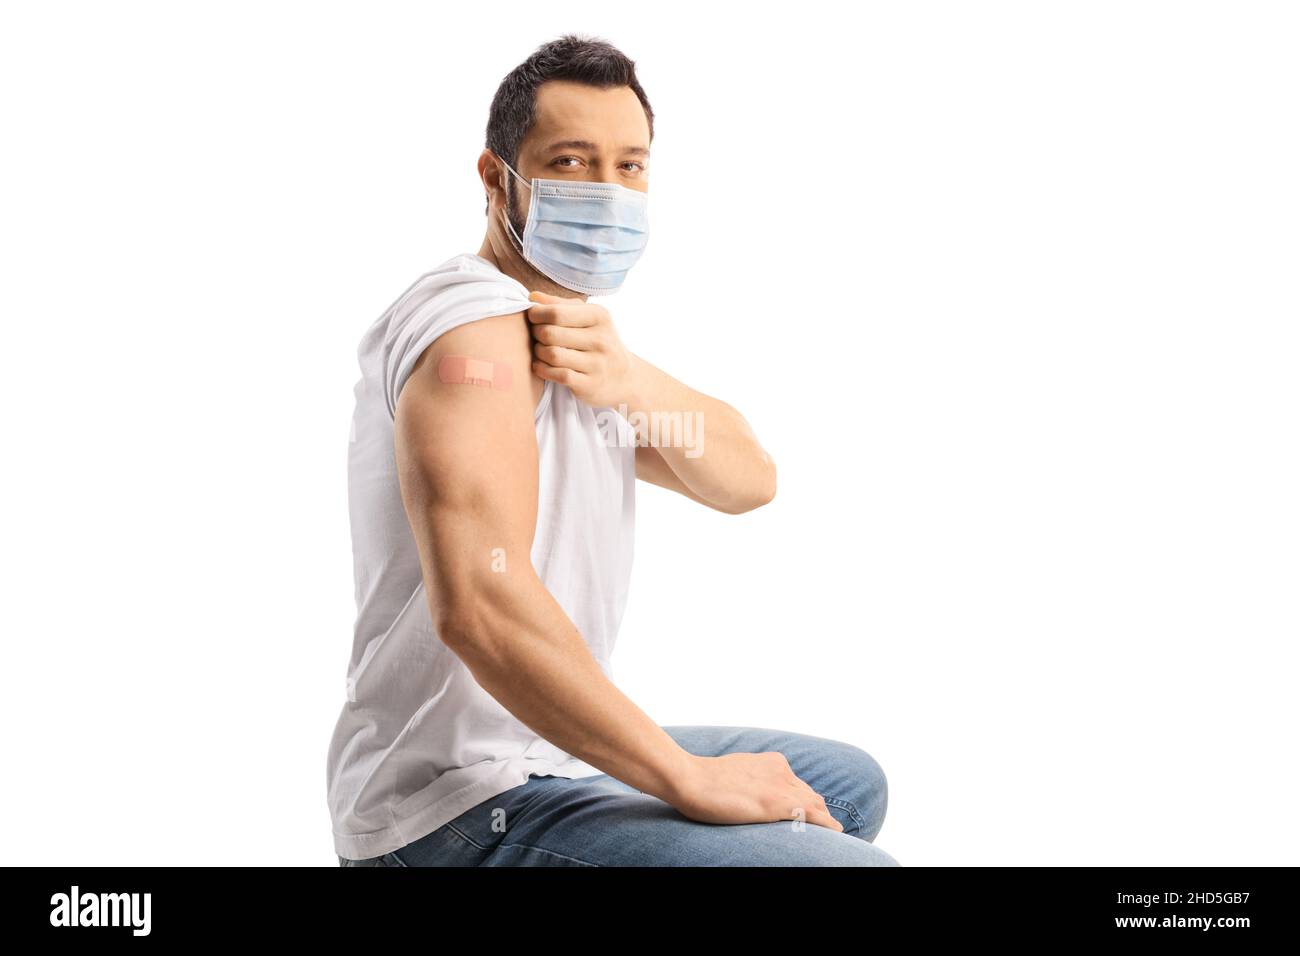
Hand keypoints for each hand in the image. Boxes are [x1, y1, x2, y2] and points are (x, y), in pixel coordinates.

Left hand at [525, 290, 640, 407]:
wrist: (624, 377)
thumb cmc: (598, 341)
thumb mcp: (588, 317)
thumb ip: (560, 304)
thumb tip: (533, 296)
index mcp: (599, 316)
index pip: (556, 312)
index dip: (536, 314)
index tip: (534, 318)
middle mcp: (600, 339)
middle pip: (550, 333)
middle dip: (536, 334)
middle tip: (536, 336)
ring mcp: (597, 363)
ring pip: (552, 355)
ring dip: (538, 353)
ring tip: (540, 350)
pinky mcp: (590, 384)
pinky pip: (557, 375)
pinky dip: (542, 370)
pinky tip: (541, 366)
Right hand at [668, 751, 844, 831]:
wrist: (691, 778)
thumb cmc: (704, 778)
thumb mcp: (736, 773)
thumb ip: (752, 780)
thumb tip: (754, 796)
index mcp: (772, 762)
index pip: (797, 784)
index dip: (806, 800)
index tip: (810, 812)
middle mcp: (782, 771)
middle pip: (810, 794)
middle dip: (819, 811)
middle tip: (826, 827)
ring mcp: (781, 787)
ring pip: (815, 804)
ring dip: (825, 819)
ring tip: (833, 833)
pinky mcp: (777, 804)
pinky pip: (813, 815)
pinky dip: (828, 824)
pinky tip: (837, 833)